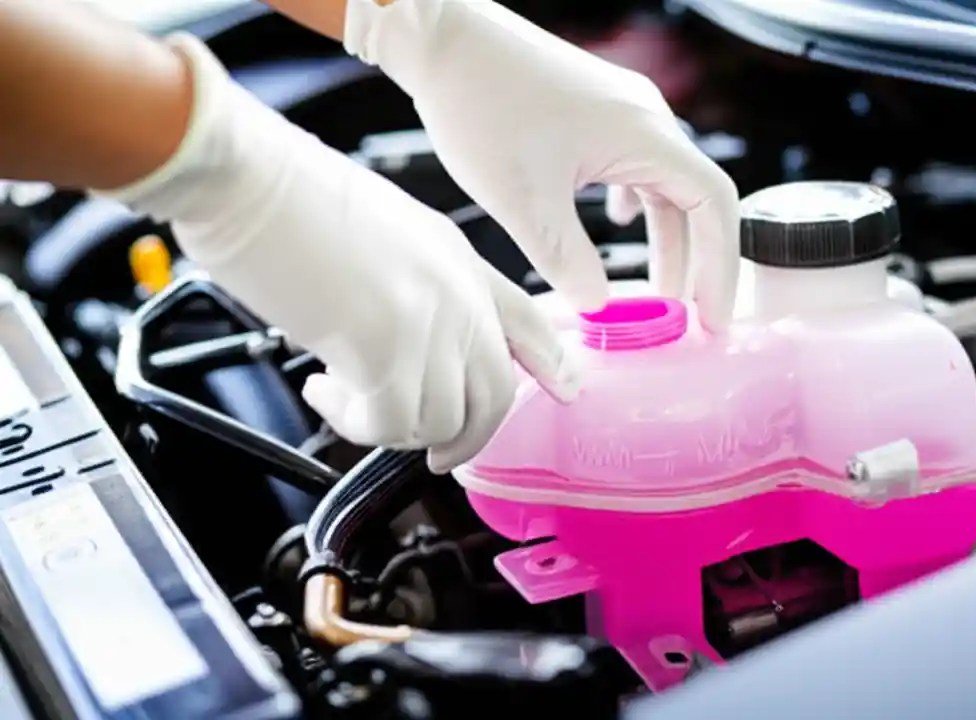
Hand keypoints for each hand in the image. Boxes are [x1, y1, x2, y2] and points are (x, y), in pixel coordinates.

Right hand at [96, 34, 573, 471]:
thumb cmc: (291, 194)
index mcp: (458, 257)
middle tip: (436, 454)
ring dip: (391, 427)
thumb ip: (416, 283)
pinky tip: (322, 391)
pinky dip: (354, 425)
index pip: (525, 319)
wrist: (247, 177)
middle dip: (466, 437)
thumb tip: (408, 340)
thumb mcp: (384, 229)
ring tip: (344, 396)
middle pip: (494, 393)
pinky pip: (390, 425)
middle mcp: (456, 293)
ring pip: (440, 419)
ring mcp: (427, 322)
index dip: (549, 361)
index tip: (566, 390)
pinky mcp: (384, 350)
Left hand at [343, 0, 740, 329]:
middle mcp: (646, 118)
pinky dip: (637, 208)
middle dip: (696, 263)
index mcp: (643, 134)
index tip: (713, 318)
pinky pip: (636, 166)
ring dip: (665, 240)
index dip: (720, 266)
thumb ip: (565, 258)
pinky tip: (614, 228)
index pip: (714, 205)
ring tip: (656, 293)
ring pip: (664, 186)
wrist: (441, 38)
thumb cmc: (480, 104)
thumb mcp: (522, 199)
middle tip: (689, 320)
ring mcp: (623, 111)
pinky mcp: (596, 112)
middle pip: (696, 199)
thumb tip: (598, 306)